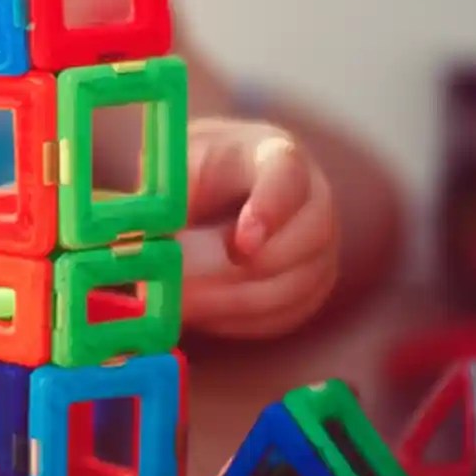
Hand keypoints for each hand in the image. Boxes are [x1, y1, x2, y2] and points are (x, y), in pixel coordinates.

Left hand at [179, 118, 339, 336]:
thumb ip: (173, 195)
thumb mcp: (178, 167)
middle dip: (254, 271)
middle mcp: (313, 196)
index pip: (288, 177)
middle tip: (194, 292)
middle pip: (312, 236)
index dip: (270, 211)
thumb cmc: (197, 170)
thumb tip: (155, 235)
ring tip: (186, 309)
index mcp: (276, 155)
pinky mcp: (312, 280)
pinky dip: (246, 320)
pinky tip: (204, 317)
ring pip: (302, 283)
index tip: (241, 245)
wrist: (219, 182)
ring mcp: (320, 241)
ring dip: (240, 304)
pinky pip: (290, 312)